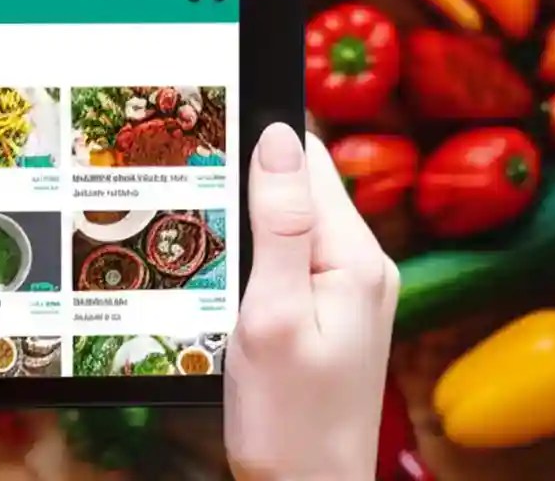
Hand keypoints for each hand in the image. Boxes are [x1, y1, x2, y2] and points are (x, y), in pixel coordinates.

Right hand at [226, 124, 399, 480]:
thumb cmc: (288, 419)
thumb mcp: (272, 314)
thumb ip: (279, 224)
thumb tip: (279, 137)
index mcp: (354, 257)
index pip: (308, 161)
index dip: (256, 145)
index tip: (204, 152)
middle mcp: (362, 264)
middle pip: (300, 187)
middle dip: (246, 185)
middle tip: (192, 208)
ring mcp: (349, 289)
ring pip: (291, 222)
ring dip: (246, 223)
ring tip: (204, 248)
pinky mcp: (330, 312)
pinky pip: (291, 257)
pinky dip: (255, 256)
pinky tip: (226, 278)